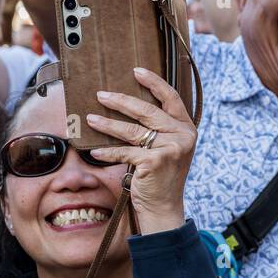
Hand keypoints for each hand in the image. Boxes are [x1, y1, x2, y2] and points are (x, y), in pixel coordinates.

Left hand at [88, 67, 197, 232]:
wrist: (164, 207)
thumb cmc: (160, 177)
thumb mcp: (166, 149)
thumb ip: (157, 129)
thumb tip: (127, 105)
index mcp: (186, 129)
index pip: (171, 98)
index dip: (153, 82)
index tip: (136, 70)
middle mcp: (182, 136)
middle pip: (147, 111)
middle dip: (120, 101)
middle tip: (101, 95)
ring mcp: (170, 149)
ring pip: (132, 130)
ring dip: (108, 124)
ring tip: (91, 118)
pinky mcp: (155, 161)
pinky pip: (125, 152)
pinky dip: (108, 152)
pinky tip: (96, 152)